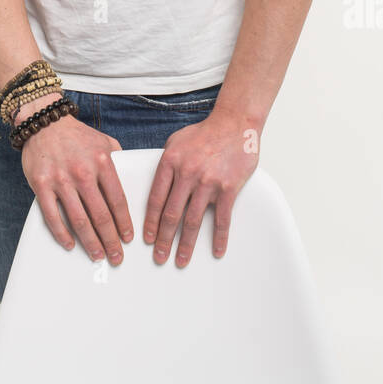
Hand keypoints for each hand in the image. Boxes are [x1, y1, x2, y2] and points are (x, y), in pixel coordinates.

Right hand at [19, 108, 133, 267]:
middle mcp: (82, 172)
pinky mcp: (41, 184)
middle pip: (101, 215)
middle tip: (116, 256)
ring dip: (90, 242)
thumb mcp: (104, 141)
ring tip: (98, 255)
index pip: (118, 200)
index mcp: (101, 161)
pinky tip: (70, 244)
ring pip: (79, 220)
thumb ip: (118, 160)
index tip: (128, 238)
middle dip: (111, 240)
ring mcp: (61, 180)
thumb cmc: (76, 135)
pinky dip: (62, 234)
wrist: (44, 122)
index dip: (124, 223)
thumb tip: (133, 179)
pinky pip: (52, 216)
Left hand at [142, 108, 260, 267]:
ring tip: (181, 260)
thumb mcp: (175, 141)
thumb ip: (165, 163)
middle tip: (159, 257)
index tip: (148, 239)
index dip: (150, 222)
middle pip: (171, 215)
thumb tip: (157, 185)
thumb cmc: (205, 132)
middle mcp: (186, 174)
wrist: (234, 123)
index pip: (155, 199)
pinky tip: (217, 251)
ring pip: (193, 221)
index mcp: (170, 162)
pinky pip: (221, 219)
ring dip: (186, 244)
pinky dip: (219, 238)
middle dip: (163, 240)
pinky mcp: (227, 188)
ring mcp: (207, 182)